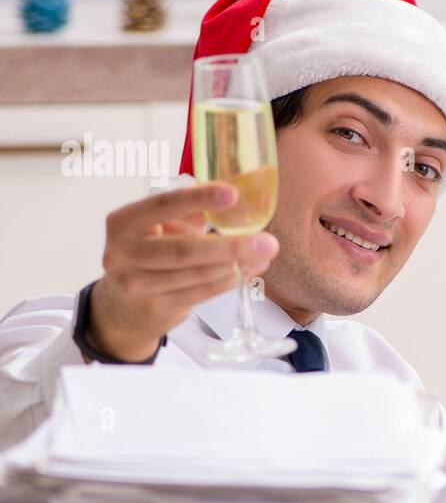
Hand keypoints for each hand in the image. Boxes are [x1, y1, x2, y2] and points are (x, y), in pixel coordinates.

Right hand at [86, 184, 278, 361]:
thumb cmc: (148, 254)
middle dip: (230, 246)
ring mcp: (137, 286)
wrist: (122, 307)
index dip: (198, 199)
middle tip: (267, 241)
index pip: (162, 206)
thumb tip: (236, 196)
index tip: (233, 194)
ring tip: (265, 254)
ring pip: (197, 274)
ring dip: (238, 265)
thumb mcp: (158, 227)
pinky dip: (230, 281)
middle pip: (184, 250)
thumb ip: (189, 212)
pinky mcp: (156, 309)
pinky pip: (201, 293)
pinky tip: (249, 270)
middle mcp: (123, 254)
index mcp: (122, 223)